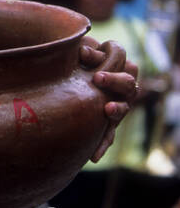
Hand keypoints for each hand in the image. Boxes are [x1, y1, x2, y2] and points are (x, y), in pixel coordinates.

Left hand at [79, 37, 137, 162]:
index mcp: (123, 68)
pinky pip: (109, 135)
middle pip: (129, 85)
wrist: (77, 78)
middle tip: (98, 79)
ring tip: (107, 110)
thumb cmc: (84, 60)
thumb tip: (82, 51)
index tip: (97, 76)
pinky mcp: (108, 123)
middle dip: (114, 82)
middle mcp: (125, 88)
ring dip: (116, 110)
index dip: (114, 70)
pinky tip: (94, 156)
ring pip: (123, 109)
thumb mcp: (86, 53)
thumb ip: (89, 54)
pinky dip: (102, 144)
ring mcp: (119, 107)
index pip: (127, 66)